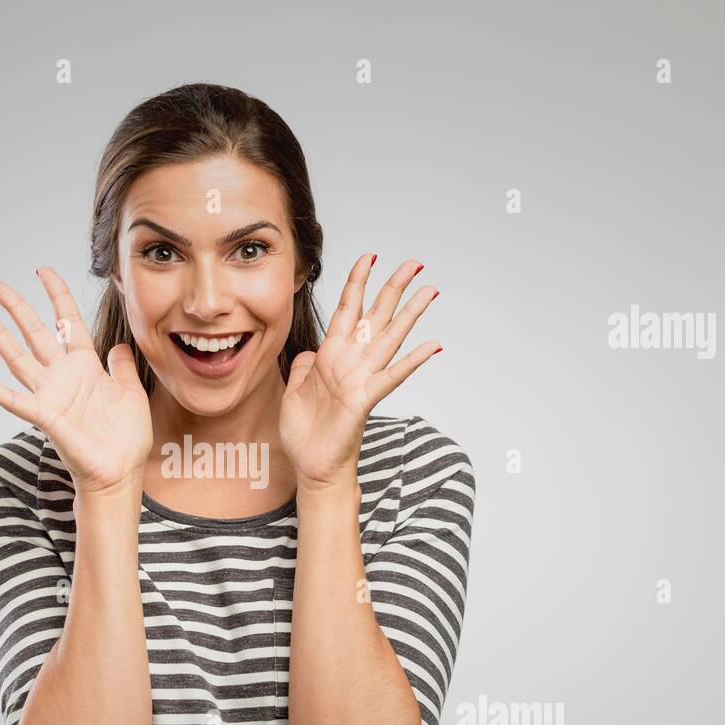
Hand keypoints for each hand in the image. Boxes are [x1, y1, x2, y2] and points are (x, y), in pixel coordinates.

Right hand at [0, 267, 152, 495]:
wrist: (121, 471)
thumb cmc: (127, 437)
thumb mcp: (131, 392)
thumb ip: (121, 367)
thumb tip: (118, 345)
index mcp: (85, 365)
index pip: (67, 320)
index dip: (56, 294)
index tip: (42, 271)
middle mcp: (62, 375)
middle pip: (34, 332)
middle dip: (16, 307)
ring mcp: (50, 394)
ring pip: (18, 357)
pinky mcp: (45, 415)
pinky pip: (12, 399)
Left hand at [279, 254, 441, 490]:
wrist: (311, 467)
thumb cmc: (304, 435)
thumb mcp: (292, 390)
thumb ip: (300, 366)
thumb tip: (309, 350)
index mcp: (330, 357)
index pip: (347, 311)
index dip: (357, 283)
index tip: (369, 256)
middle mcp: (350, 363)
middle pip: (376, 316)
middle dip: (393, 287)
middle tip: (415, 263)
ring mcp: (360, 379)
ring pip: (390, 338)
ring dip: (410, 314)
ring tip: (430, 291)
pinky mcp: (364, 400)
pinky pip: (391, 377)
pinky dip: (412, 361)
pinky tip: (432, 345)